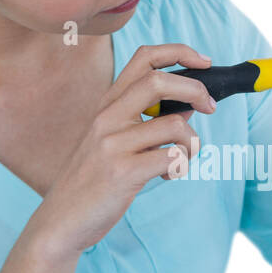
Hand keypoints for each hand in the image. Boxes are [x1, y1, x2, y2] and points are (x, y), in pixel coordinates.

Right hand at [32, 43, 216, 258]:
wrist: (61, 220)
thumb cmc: (93, 181)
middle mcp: (107, 117)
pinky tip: (165, 176)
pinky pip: (172, 158)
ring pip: (175, 124)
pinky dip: (180, 166)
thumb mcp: (112, 141)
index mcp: (107, 104)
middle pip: (159, 81)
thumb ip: (145, 121)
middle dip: (196, 90)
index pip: (144, 58)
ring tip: (181, 158)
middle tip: (210, 107)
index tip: (203, 62)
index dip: (179, 52)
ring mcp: (113, 144)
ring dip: (192, 142)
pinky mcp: (123, 172)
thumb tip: (189, 105)